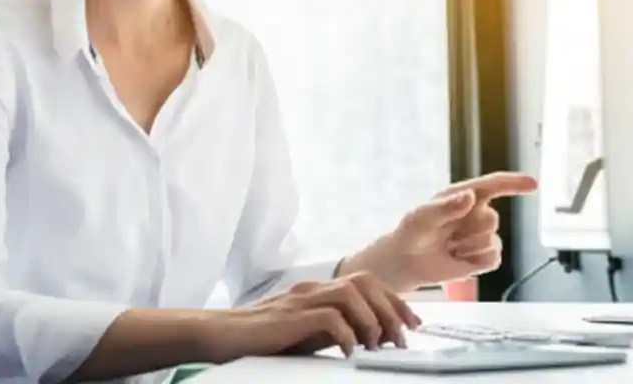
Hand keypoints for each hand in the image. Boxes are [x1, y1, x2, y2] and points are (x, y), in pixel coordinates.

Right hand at [201, 273, 422, 362]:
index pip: (367, 283)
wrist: (221, 334)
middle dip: (390, 308)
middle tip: (401, 338)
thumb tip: (371, 337)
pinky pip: (329, 317)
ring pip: (352, 293)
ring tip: (377, 344)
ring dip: (372, 319)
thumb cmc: (262, 337)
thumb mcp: (306, 332)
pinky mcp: (290, 316)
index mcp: (318, 290)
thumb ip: (333, 328)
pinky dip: (346, 334)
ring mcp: (301, 299)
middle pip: (365, 281)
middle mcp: (313, 288)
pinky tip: (349, 351)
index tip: (412, 324)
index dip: (394, 301)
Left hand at [344, 172, 537, 291]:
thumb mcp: (422, 217)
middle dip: (469, 230)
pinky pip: (493, 259)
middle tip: (445, 235)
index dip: (514, 183)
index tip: (533, 184)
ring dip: (467, 247)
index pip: (494, 185)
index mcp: (464, 195)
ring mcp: (483, 235)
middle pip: (493, 219)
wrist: (407, 260)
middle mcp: (478, 212)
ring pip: (492, 240)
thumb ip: (445, 207)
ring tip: (448, 246)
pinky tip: (457, 258)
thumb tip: (470, 197)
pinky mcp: (485, 257)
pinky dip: (474, 262)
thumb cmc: (412, 231)